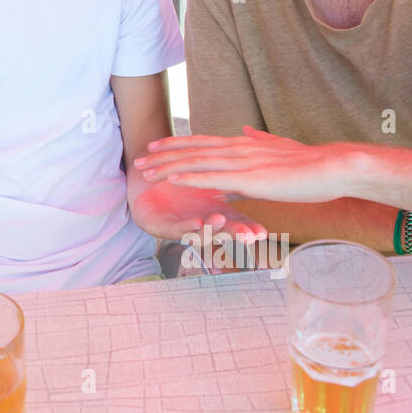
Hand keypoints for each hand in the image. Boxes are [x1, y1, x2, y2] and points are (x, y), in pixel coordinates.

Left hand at [132, 178, 267, 244]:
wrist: (148, 186)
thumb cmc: (182, 189)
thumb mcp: (210, 185)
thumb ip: (231, 184)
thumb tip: (259, 175)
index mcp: (217, 214)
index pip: (238, 222)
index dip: (250, 228)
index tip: (263, 233)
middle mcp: (203, 225)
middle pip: (223, 231)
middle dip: (236, 234)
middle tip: (250, 237)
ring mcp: (184, 228)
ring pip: (201, 234)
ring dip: (212, 230)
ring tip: (222, 220)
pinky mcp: (164, 228)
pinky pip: (177, 229)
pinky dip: (188, 226)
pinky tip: (197, 222)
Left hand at [135, 126, 367, 203]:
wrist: (333, 166)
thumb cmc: (310, 163)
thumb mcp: (278, 148)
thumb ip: (259, 141)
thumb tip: (245, 133)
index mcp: (244, 143)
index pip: (202, 142)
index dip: (177, 144)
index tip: (156, 146)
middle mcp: (239, 148)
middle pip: (193, 151)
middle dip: (164, 156)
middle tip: (138, 160)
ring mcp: (243, 163)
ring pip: (197, 163)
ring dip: (169, 168)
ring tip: (147, 172)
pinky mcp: (251, 180)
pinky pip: (215, 179)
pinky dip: (192, 178)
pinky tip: (174, 180)